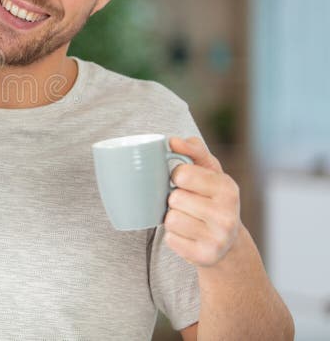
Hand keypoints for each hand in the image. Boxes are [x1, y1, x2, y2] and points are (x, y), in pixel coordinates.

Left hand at [163, 136, 241, 267]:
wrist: (228, 244)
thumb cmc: (213, 200)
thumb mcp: (209, 172)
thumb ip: (193, 151)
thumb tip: (173, 141)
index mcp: (228, 188)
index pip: (182, 174)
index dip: (178, 177)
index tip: (186, 182)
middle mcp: (227, 214)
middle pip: (174, 198)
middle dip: (176, 200)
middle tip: (190, 205)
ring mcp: (218, 238)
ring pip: (171, 219)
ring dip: (174, 219)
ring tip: (190, 220)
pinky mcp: (205, 257)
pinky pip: (171, 239)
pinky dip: (174, 237)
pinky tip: (189, 235)